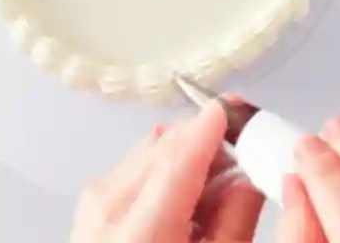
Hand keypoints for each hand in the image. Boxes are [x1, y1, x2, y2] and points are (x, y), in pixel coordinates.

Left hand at [72, 101, 264, 242]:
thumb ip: (234, 223)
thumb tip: (248, 181)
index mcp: (140, 236)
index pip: (178, 160)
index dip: (210, 128)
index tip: (233, 109)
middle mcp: (108, 212)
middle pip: (164, 147)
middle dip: (206, 141)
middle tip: (243, 147)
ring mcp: (93, 205)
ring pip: (150, 151)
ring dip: (187, 155)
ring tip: (218, 184)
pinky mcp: (90, 203)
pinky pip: (136, 167)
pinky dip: (165, 169)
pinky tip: (187, 196)